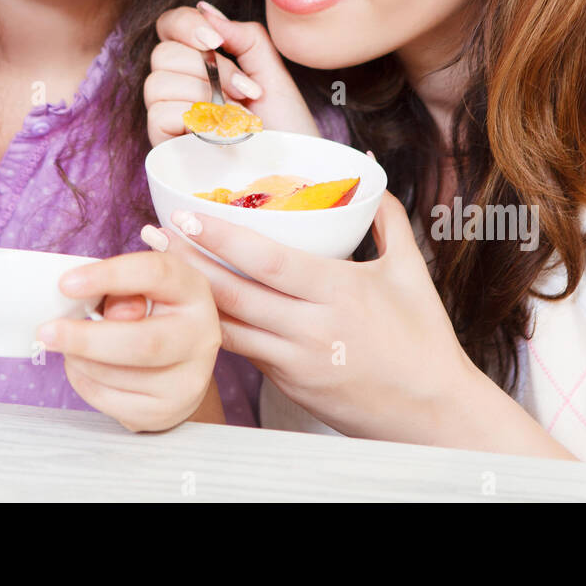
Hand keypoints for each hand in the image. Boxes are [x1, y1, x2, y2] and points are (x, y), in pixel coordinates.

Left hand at [38, 250, 221, 432]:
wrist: (177, 364)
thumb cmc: (149, 313)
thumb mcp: (138, 289)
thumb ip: (118, 292)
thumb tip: (101, 315)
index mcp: (192, 289)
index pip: (155, 274)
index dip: (109, 276)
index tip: (65, 284)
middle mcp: (201, 335)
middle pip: (142, 342)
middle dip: (86, 339)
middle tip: (47, 331)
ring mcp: (189, 379)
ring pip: (121, 376)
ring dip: (80, 360)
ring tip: (66, 346)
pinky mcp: (168, 411)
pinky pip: (113, 401)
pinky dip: (84, 382)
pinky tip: (80, 367)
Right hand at [144, 0, 318, 145]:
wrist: (294, 168)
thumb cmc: (285, 124)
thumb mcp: (272, 70)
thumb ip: (242, 35)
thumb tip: (206, 10)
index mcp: (201, 61)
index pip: (170, 25)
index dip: (187, 26)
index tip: (217, 43)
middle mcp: (180, 84)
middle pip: (163, 53)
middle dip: (208, 69)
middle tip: (243, 92)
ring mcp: (170, 115)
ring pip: (158, 82)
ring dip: (205, 97)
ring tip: (237, 117)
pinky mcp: (166, 144)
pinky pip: (160, 113)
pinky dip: (195, 119)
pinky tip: (221, 133)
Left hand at [144, 192, 474, 442]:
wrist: (432, 413)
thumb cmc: (424, 339)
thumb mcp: (410, 272)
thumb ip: (387, 219)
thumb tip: (369, 172)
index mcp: (340, 292)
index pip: (268, 261)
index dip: (223, 238)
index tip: (188, 214)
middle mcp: (312, 328)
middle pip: (235, 293)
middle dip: (188, 263)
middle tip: (152, 233)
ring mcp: (295, 361)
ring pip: (229, 327)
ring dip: (190, 298)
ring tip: (157, 270)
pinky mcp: (288, 385)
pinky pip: (244, 351)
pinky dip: (216, 328)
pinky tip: (191, 309)